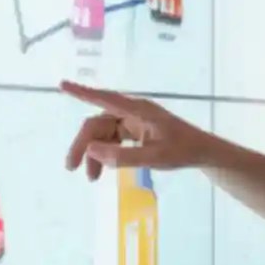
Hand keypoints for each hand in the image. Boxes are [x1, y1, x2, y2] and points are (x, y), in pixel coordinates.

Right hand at [61, 80, 213, 179]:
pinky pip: (113, 140)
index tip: (62, 85)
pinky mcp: (135, 130)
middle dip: (83, 145)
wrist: (203, 152)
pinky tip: (103, 170)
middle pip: (98, 124)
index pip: (105, 98)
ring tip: (92, 178)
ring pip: (103, 134)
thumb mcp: (154, 157)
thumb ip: (122, 156)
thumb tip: (90, 150)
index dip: (81, 92)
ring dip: (94, 154)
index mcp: (138, 110)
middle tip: (71, 168)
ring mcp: (133, 121)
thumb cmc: (183, 151)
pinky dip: (106, 153)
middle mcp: (133, 112)